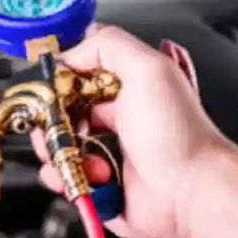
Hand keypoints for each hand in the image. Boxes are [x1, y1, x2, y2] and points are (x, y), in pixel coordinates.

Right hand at [37, 25, 229, 237]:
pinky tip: (87, 174)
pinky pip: (60, 177)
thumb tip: (70, 53)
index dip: (58, 80)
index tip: (49, 88)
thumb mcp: (149, 68)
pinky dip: (61, 177)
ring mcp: (104, 153)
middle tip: (56, 123)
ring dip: (55, 148)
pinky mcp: (96, 184)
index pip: (77, 74)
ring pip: (55, 145)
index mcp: (127, 88)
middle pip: (59, 111)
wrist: (189, 192)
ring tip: (75, 152)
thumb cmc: (180, 137)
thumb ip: (108, 45)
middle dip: (49, 117)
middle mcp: (114, 120)